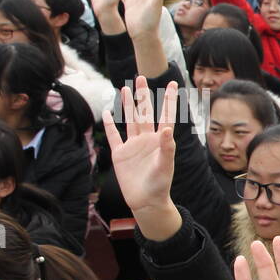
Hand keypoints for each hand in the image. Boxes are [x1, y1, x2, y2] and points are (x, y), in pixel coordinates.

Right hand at [103, 76, 178, 218]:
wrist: (146, 201)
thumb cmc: (160, 185)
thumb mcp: (165, 166)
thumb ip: (166, 147)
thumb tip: (167, 129)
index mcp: (160, 141)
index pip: (165, 115)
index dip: (169, 100)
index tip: (172, 84)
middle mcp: (147, 139)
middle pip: (145, 112)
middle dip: (143, 96)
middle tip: (140, 77)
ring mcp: (133, 145)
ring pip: (130, 120)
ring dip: (128, 105)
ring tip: (126, 88)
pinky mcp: (120, 154)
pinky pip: (114, 136)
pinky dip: (110, 125)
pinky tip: (107, 112)